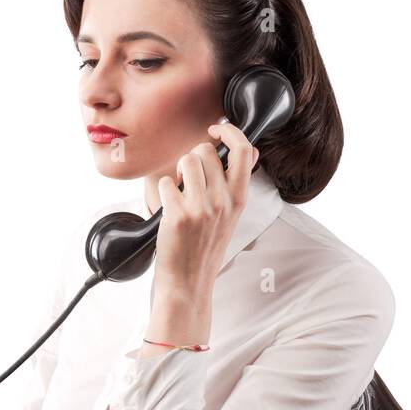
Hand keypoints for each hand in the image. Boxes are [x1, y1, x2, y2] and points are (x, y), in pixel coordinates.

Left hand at [153, 120, 258, 291]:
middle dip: (193, 159)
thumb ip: (236, 184)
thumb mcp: (231, 215)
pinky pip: (165, 182)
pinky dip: (162, 192)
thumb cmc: (206, 247)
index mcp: (239, 198)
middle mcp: (223, 201)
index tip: (217, 128)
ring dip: (177, 173)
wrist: (189, 281)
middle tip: (189, 180)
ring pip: (185, 161)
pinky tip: (168, 209)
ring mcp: (201, 207)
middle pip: (205, 151)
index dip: (230, 132)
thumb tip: (249, 149)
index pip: (244, 150)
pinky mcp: (177, 214)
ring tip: (179, 194)